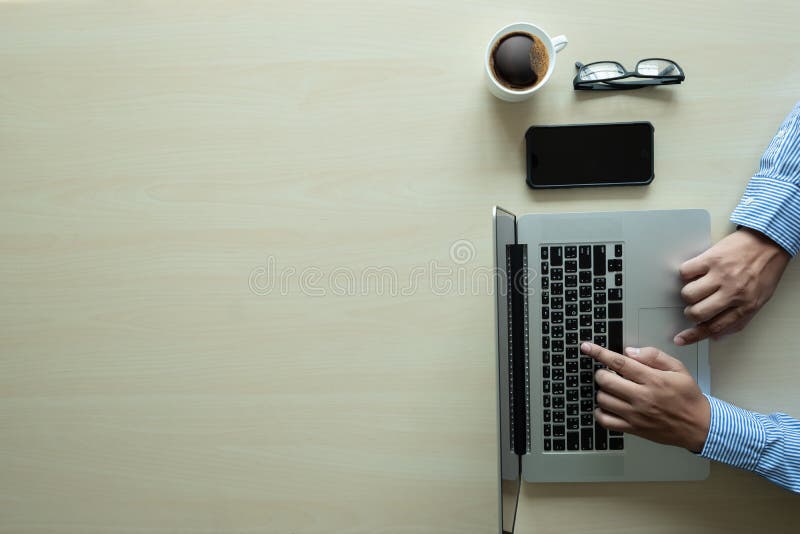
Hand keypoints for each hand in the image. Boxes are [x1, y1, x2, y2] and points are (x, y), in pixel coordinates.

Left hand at [580, 342, 709, 452]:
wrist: (698, 426)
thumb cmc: (688, 396)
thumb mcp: (678, 369)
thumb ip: (654, 356)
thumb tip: (629, 352)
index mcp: (653, 379)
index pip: (619, 362)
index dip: (599, 353)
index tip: (586, 347)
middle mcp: (641, 397)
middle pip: (605, 380)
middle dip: (602, 373)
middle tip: (609, 373)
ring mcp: (635, 415)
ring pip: (602, 399)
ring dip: (602, 391)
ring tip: (613, 389)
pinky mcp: (632, 429)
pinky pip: (605, 421)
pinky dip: (600, 412)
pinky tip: (608, 406)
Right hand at [674, 227, 790, 345]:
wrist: (770, 242)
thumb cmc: (765, 271)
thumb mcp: (759, 300)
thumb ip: (738, 320)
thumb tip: (716, 335)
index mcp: (745, 306)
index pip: (714, 327)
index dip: (693, 336)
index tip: (681, 339)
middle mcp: (733, 292)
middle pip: (697, 312)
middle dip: (690, 313)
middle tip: (694, 306)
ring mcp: (721, 275)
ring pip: (688, 294)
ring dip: (689, 293)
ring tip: (697, 286)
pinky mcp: (711, 259)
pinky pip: (685, 272)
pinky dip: (686, 274)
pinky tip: (696, 272)